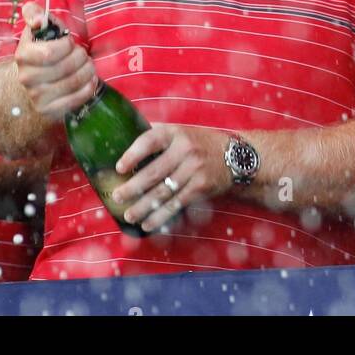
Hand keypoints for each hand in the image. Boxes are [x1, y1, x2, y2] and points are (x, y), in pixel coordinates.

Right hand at [14, 1, 98, 122]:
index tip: (69, 42)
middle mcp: (25, 77)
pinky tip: (89, 80)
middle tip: (82, 54)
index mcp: (23, 55)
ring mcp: (35, 96)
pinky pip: (75, 100)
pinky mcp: (47, 110)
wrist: (41, 79)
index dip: (66, 45)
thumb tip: (36, 19)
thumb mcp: (42, 29)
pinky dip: (88, 88)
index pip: (50, 53)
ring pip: (73, 82)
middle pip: (66, 67)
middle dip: (81, 56)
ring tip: (87, 66)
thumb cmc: (47, 48)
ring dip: (88, 71)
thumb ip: (35, 14)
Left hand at [112, 124, 233, 233]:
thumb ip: (157, 133)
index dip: (133, 154)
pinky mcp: (201, 187)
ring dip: (143, 207)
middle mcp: (186, 149)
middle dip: (133, 187)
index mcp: (176, 133)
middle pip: (154, 172)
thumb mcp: (181, 131)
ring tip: (128, 215)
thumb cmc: (200, 143)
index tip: (119, 168)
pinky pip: (176, 204)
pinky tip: (148, 223)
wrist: (236, 155)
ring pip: (163, 192)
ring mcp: (195, 169)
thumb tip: (124, 137)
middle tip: (117, 196)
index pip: (150, 140)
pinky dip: (160, 216)